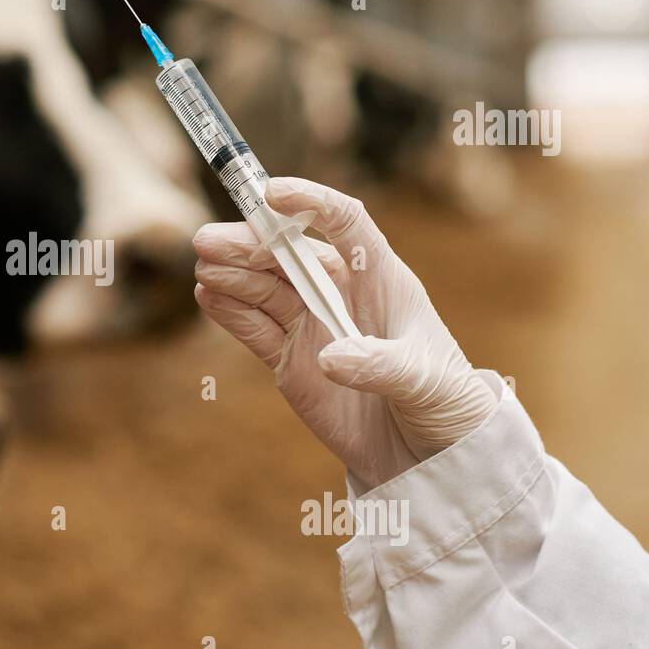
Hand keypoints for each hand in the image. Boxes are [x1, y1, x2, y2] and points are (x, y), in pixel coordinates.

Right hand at [193, 177, 496, 489]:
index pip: (344, 223)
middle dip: (251, 242)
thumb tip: (330, 356)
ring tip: (204, 267)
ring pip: (265, 287)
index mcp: (381, 278)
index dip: (309, 203)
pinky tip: (207, 295)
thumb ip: (380, 364)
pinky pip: (255, 328)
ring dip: (233, 273)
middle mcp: (342, 293)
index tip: (273, 194)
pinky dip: (229, 311)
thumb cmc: (444, 402)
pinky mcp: (291, 360)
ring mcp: (313, 325)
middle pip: (290, 254)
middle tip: (209, 241)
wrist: (430, 454)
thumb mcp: (425, 381)